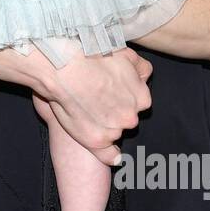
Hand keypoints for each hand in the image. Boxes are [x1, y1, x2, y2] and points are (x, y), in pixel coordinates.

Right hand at [41, 46, 152, 166]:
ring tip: (87, 109)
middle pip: (127, 118)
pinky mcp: (96, 140)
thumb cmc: (90, 57)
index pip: (138, 101)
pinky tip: (115, 156)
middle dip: (116, 111)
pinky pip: (110, 156)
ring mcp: (114, 130)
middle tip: (97, 98)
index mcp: (141, 97)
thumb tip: (146, 76)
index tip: (111, 90)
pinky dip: (112, 157)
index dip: (124, 95)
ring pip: (115, 132)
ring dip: (106, 125)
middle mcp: (131, 117)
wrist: (63, 68)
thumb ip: (141, 67)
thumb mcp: (124, 53)